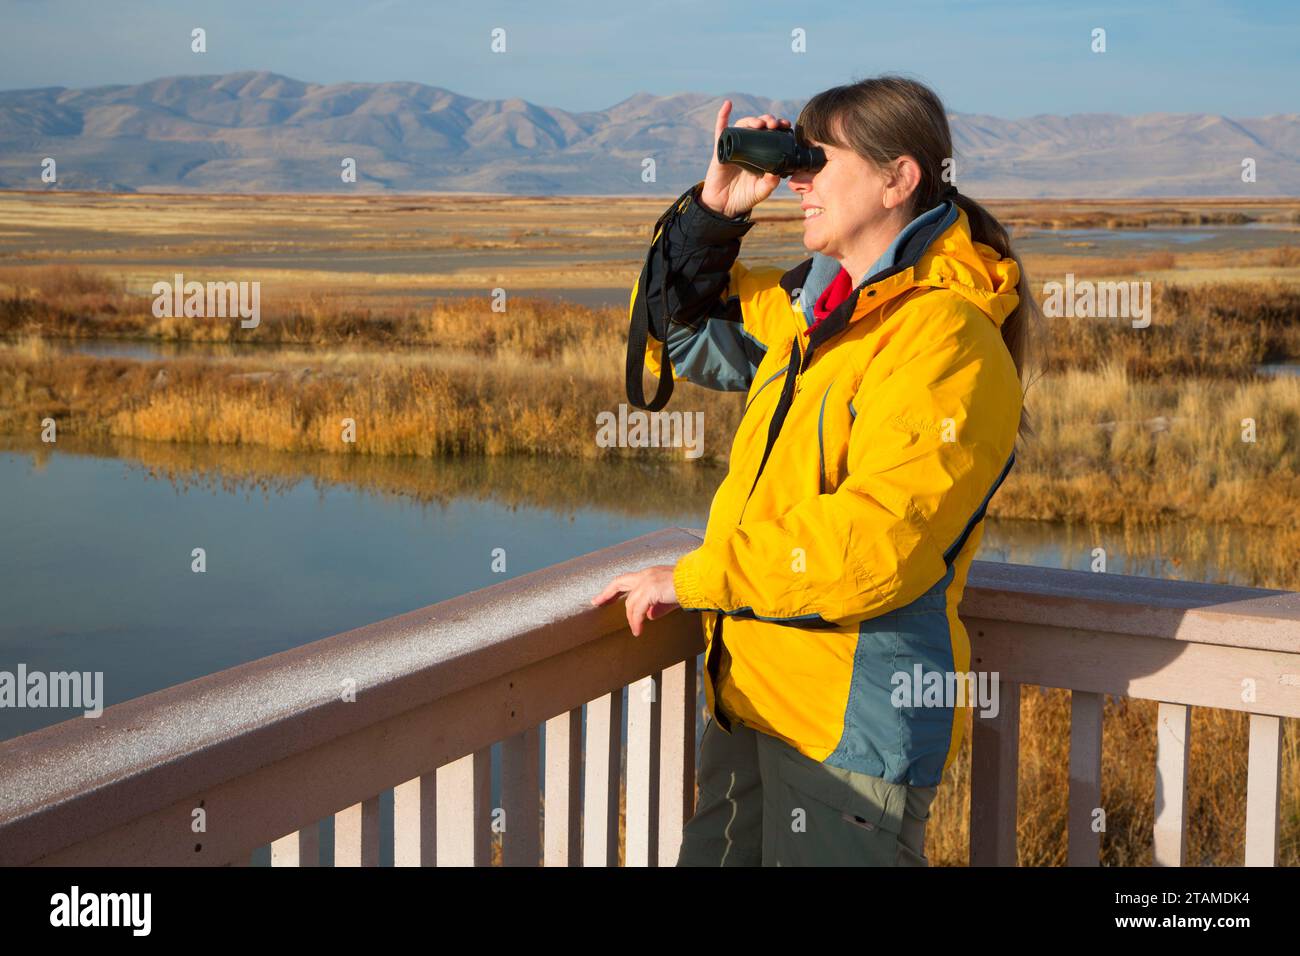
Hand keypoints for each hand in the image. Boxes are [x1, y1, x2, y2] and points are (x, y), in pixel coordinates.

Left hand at [590, 564, 680, 636]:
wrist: (699, 582)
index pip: (626, 580)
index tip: (603, 597)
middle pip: (619, 582)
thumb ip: (657, 606)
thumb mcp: (668, 599)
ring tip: (636, 630)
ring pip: (631, 602)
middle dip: (607, 593)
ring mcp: (648, 580)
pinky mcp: (651, 589)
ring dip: (631, 618)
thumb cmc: (688, 589)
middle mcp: (646, 575)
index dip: (614, 589)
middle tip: (596, 603)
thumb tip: (648, 616)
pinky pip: (638, 609)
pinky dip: (636, 620)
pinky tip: (638, 629)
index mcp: (650, 574)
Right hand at [700, 99, 789, 218]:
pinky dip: (722, 116)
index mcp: (761, 154)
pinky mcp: (720, 150)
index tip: (786, 124)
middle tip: (774, 124)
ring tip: (759, 123)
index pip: (771, 135)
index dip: (778, 127)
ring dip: (752, 120)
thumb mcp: (761, 192)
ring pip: (743, 126)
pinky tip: (728, 105)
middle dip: (767, 121)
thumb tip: (776, 173)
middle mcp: (749, 147)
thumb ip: (769, 184)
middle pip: (758, 127)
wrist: (724, 206)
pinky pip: (720, 130)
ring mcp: (734, 146)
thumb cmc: (744, 198)